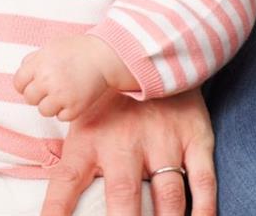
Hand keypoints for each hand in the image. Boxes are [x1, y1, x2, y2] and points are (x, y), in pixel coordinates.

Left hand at [15, 35, 134, 121]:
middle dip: (38, 95)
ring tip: (63, 95)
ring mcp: (61, 95)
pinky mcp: (75, 107)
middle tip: (51, 89)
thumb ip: (33, 61)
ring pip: (44, 111)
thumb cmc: (77, 51)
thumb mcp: (50, 48)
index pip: (18, 84)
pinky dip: (67, 111)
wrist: (103, 57)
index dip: (25, 85)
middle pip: (29, 99)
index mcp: (38, 65)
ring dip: (52, 106)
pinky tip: (74, 99)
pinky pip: (61, 117)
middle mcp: (47, 80)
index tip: (35, 84)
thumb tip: (22, 75)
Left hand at [40, 90, 215, 215]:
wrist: (150, 56)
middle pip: (123, 196)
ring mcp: (162, 141)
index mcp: (89, 140)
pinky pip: (203, 181)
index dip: (55, 210)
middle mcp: (124, 143)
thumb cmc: (109, 103)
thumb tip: (52, 202)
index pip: (66, 182)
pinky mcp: (195, 139)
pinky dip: (203, 208)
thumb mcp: (81, 122)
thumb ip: (73, 161)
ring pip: (167, 196)